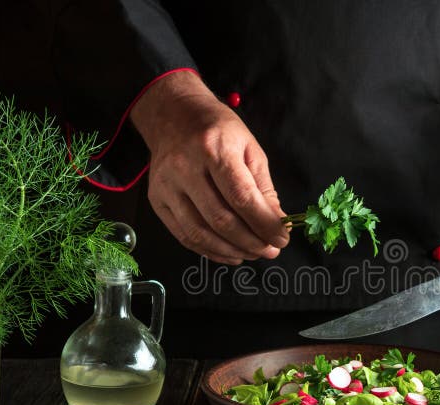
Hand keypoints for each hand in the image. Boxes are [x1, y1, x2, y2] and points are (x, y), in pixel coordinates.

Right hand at [131, 70, 288, 264]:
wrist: (173, 115)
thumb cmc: (217, 130)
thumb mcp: (249, 147)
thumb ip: (263, 187)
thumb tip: (276, 223)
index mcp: (214, 148)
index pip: (242, 197)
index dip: (264, 224)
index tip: (282, 239)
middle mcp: (185, 168)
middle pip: (220, 220)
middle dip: (251, 242)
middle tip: (270, 250)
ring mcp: (166, 186)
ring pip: (200, 234)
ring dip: (232, 251)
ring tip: (253, 253)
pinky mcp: (157, 200)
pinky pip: (184, 236)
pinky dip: (210, 251)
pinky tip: (230, 253)